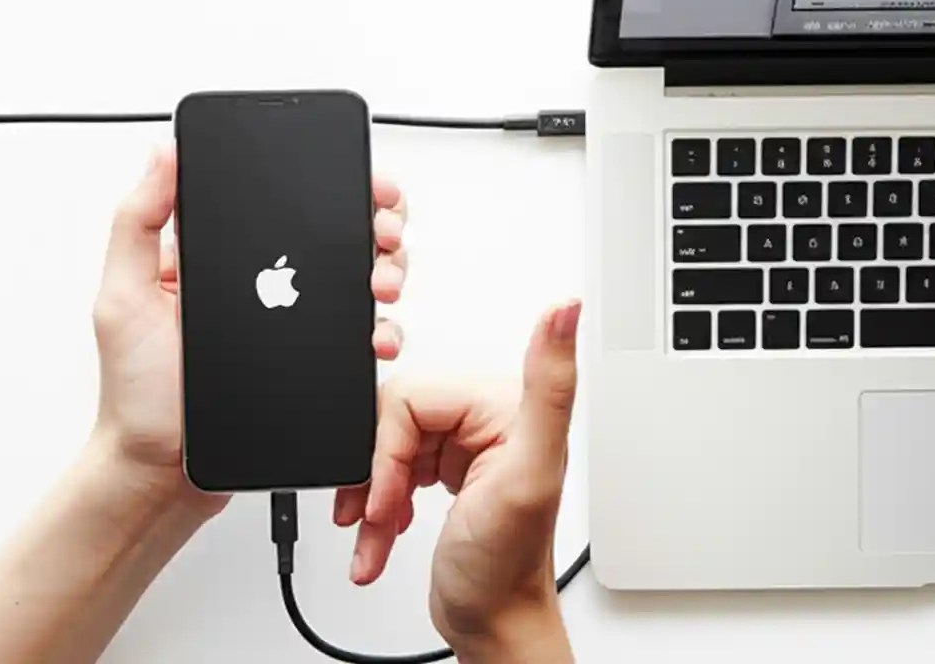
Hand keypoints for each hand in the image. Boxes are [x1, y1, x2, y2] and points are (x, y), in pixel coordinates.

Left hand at [90, 148, 408, 515]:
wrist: (162, 472)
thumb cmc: (138, 393)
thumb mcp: (123, 296)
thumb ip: (139, 222)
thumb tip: (164, 154)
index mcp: (223, 258)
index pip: (282, 202)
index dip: (328, 183)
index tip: (357, 180)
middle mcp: (264, 286)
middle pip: (337, 235)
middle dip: (375, 224)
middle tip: (379, 234)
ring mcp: (293, 323)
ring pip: (360, 279)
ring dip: (387, 270)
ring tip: (380, 283)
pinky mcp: (313, 361)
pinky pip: (362, 336)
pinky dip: (383, 330)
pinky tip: (375, 334)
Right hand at [334, 301, 581, 660]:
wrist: (493, 624)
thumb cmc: (507, 565)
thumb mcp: (529, 473)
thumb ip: (549, 387)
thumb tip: (565, 310)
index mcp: (505, 405)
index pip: (413, 397)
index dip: (389, 449)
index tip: (389, 494)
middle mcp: (486, 419)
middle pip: (394, 421)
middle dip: (376, 475)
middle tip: (375, 514)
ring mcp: (463, 448)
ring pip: (385, 448)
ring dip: (369, 497)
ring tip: (372, 533)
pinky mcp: (444, 473)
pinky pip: (389, 474)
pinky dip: (374, 511)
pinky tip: (376, 539)